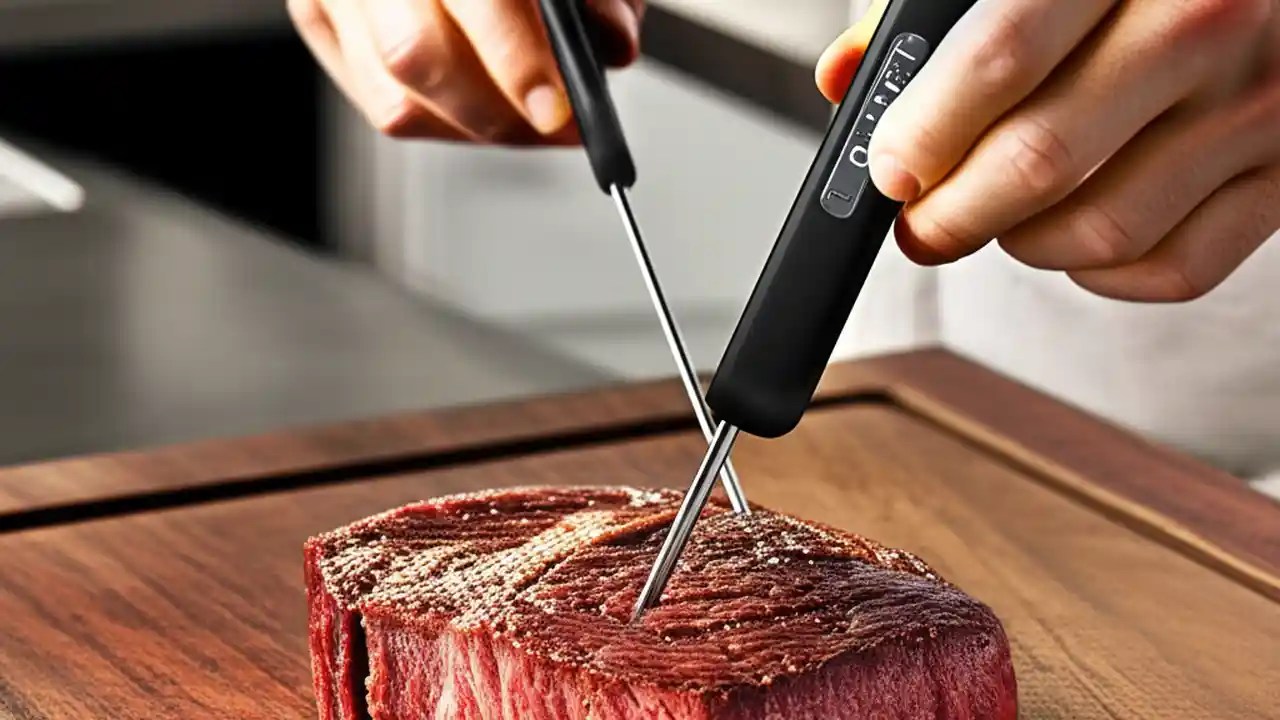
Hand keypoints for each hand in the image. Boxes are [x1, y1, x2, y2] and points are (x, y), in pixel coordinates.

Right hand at [289, 0, 643, 143]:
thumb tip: (613, 46)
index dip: (517, 60)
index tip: (560, 108)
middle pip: (416, 56)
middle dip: (497, 110)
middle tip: (559, 126)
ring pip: (397, 98)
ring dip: (478, 126)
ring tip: (534, 120)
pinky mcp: (319, 21)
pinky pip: (383, 106)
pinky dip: (446, 122)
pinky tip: (487, 106)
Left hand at [817, 0, 1279, 301]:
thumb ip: (942, 12)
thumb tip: (849, 77)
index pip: (999, 60)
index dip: (923, 133)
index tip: (890, 173)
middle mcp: (1206, 23)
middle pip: (1039, 163)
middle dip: (950, 215)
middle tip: (920, 224)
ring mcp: (1259, 105)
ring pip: (1100, 231)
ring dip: (1022, 243)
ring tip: (1000, 216)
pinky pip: (1173, 269)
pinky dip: (1100, 274)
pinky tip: (1074, 234)